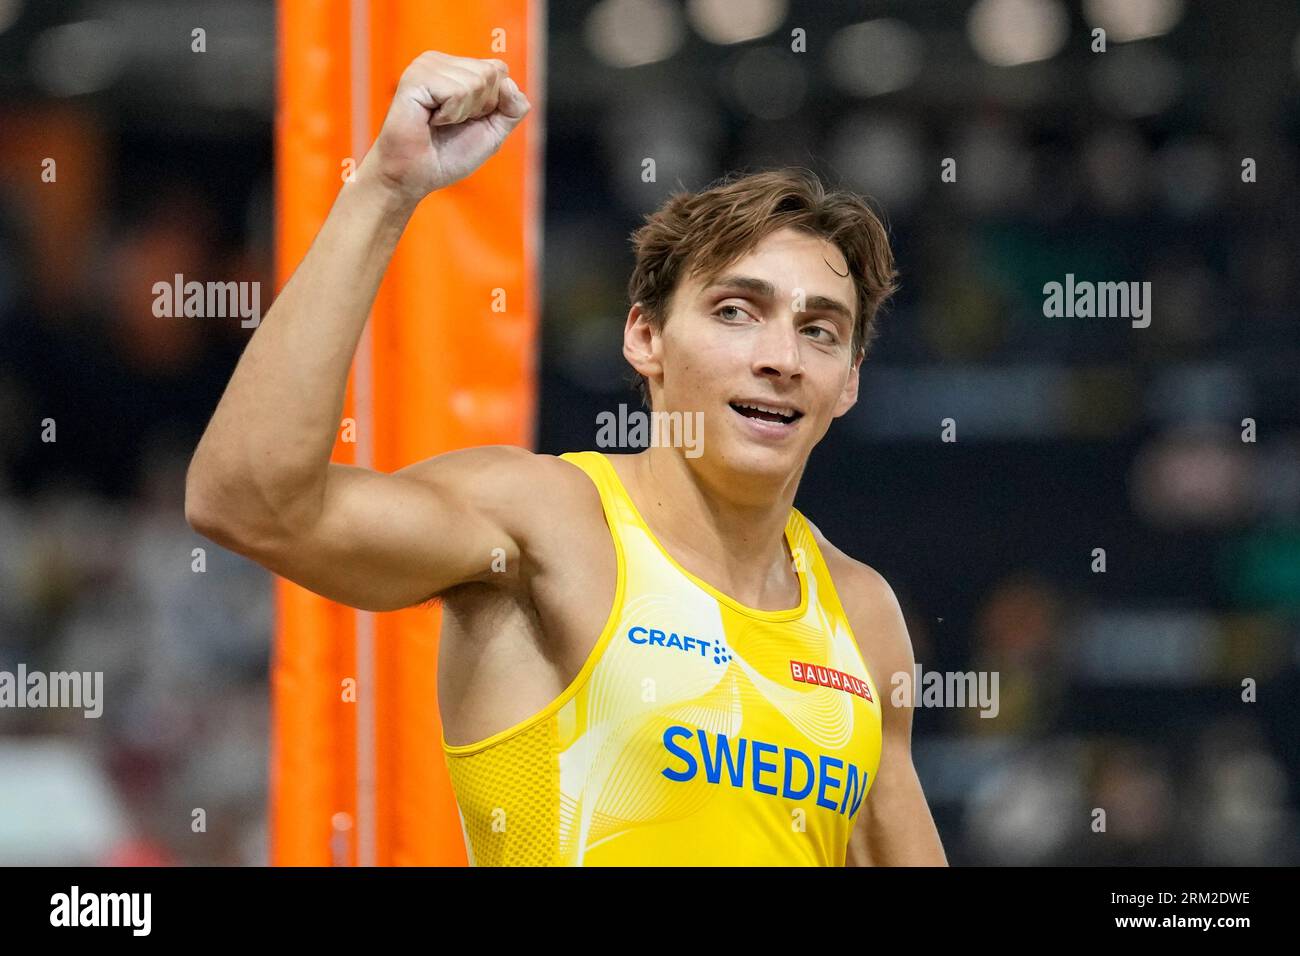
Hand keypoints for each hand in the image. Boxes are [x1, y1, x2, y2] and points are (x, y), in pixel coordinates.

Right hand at [358, 50, 531, 205]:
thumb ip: (513, 109)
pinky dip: (450, 115)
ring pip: (476, 81)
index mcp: (457, 68)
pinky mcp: (416, 78)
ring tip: (438, 122)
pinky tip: (430, 120)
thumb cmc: (448, 155)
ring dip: (462, 113)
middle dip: (479, 108)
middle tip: (450, 123)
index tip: (467, 120)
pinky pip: (457, 91)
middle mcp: (441, 61)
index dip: (492, 104)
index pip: (499, 70)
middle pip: (491, 73)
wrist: (416, 176)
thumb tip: (509, 83)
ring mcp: (426, 66)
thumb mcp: (493, 132)